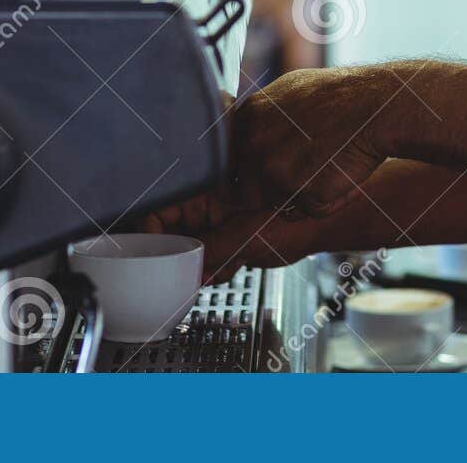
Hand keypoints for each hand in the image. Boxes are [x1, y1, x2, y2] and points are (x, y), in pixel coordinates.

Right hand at [141, 195, 322, 277]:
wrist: (315, 230)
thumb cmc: (292, 217)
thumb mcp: (245, 236)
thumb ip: (211, 251)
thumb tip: (183, 267)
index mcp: (205, 195)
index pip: (160, 212)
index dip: (151, 234)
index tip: (152, 256)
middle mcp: (206, 210)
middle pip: (172, 236)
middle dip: (179, 258)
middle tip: (190, 269)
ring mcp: (215, 227)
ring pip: (189, 254)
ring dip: (201, 267)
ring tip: (222, 264)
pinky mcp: (226, 244)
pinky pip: (207, 262)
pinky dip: (215, 271)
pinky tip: (232, 266)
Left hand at [227, 67, 389, 218]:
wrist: (375, 105)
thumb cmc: (340, 94)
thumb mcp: (288, 88)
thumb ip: (261, 115)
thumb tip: (247, 128)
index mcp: (247, 119)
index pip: (229, 165)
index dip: (250, 173)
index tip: (269, 171)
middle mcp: (254, 146)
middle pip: (246, 192)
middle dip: (270, 191)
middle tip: (303, 172)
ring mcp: (275, 172)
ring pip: (277, 205)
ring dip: (297, 197)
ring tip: (324, 168)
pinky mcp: (301, 193)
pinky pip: (308, 211)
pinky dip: (325, 201)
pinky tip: (340, 174)